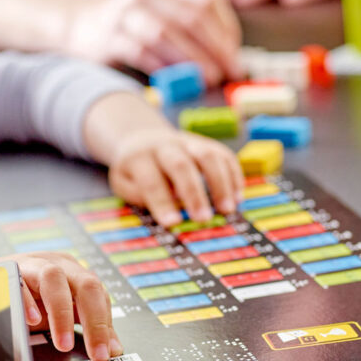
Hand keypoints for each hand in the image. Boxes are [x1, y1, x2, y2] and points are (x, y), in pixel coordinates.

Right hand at [0, 252, 121, 360]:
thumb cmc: (22, 299)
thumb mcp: (57, 312)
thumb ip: (84, 326)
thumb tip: (113, 349)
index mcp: (74, 274)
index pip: (99, 295)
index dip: (106, 325)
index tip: (107, 355)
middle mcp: (56, 265)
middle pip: (86, 284)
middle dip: (95, 321)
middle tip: (96, 353)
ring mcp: (30, 264)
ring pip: (54, 277)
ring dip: (62, 312)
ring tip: (63, 343)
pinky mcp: (5, 269)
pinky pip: (18, 280)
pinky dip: (26, 300)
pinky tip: (31, 321)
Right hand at [66, 0, 242, 84]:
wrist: (86, 23)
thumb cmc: (139, 22)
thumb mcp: (169, 9)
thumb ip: (197, 26)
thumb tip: (232, 59)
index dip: (226, 30)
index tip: (235, 56)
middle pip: (190, 17)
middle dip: (214, 49)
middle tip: (227, 73)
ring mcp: (124, 10)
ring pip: (165, 33)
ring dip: (191, 60)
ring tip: (207, 79)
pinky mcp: (108, 35)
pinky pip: (139, 51)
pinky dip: (161, 67)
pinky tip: (175, 80)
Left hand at [109, 128, 242, 226]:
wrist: (143, 137)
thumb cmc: (136, 169)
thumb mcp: (123, 182)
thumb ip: (140, 196)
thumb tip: (169, 207)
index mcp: (139, 158)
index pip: (151, 180)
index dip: (162, 202)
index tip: (172, 223)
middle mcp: (165, 146)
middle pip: (181, 164)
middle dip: (193, 193)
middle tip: (203, 219)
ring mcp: (188, 142)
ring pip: (207, 155)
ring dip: (220, 183)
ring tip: (227, 210)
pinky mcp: (206, 143)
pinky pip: (224, 154)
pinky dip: (234, 175)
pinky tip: (237, 197)